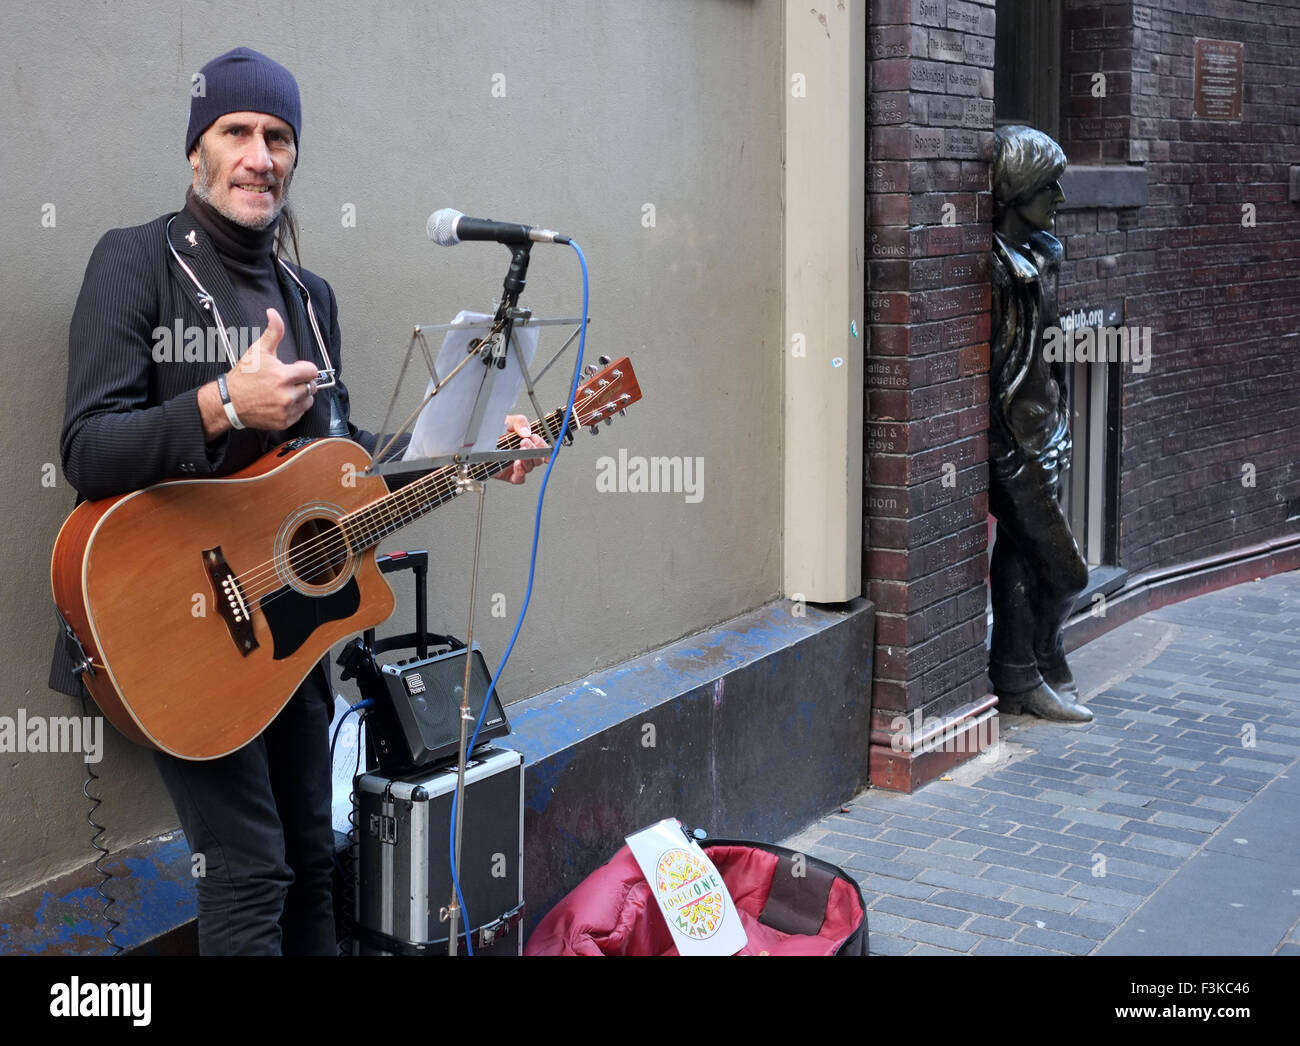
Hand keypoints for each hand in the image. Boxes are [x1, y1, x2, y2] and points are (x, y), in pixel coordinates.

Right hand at [223, 308, 320, 429]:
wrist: (229, 401)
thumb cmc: (244, 376)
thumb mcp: (258, 351)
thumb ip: (272, 332)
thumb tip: (274, 313)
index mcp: (283, 376)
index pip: (312, 371)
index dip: (303, 368)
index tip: (295, 369)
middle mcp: (287, 395)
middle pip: (311, 386)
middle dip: (302, 381)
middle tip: (287, 380)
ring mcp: (286, 410)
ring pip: (308, 400)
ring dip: (301, 395)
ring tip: (284, 391)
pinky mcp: (284, 421)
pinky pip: (300, 413)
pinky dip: (295, 408)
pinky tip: (281, 401)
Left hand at [495, 414, 548, 483]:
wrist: (474, 443)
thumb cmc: (489, 432)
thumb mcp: (506, 421)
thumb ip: (519, 422)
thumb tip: (527, 432)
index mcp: (526, 441)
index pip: (542, 446)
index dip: (543, 444)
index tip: (536, 438)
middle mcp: (523, 453)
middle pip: (539, 458)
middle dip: (535, 450)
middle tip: (525, 443)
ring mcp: (516, 465)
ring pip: (530, 467)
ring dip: (527, 460)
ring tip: (519, 453)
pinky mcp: (509, 475)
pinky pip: (520, 478)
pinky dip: (521, 473)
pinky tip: (517, 465)